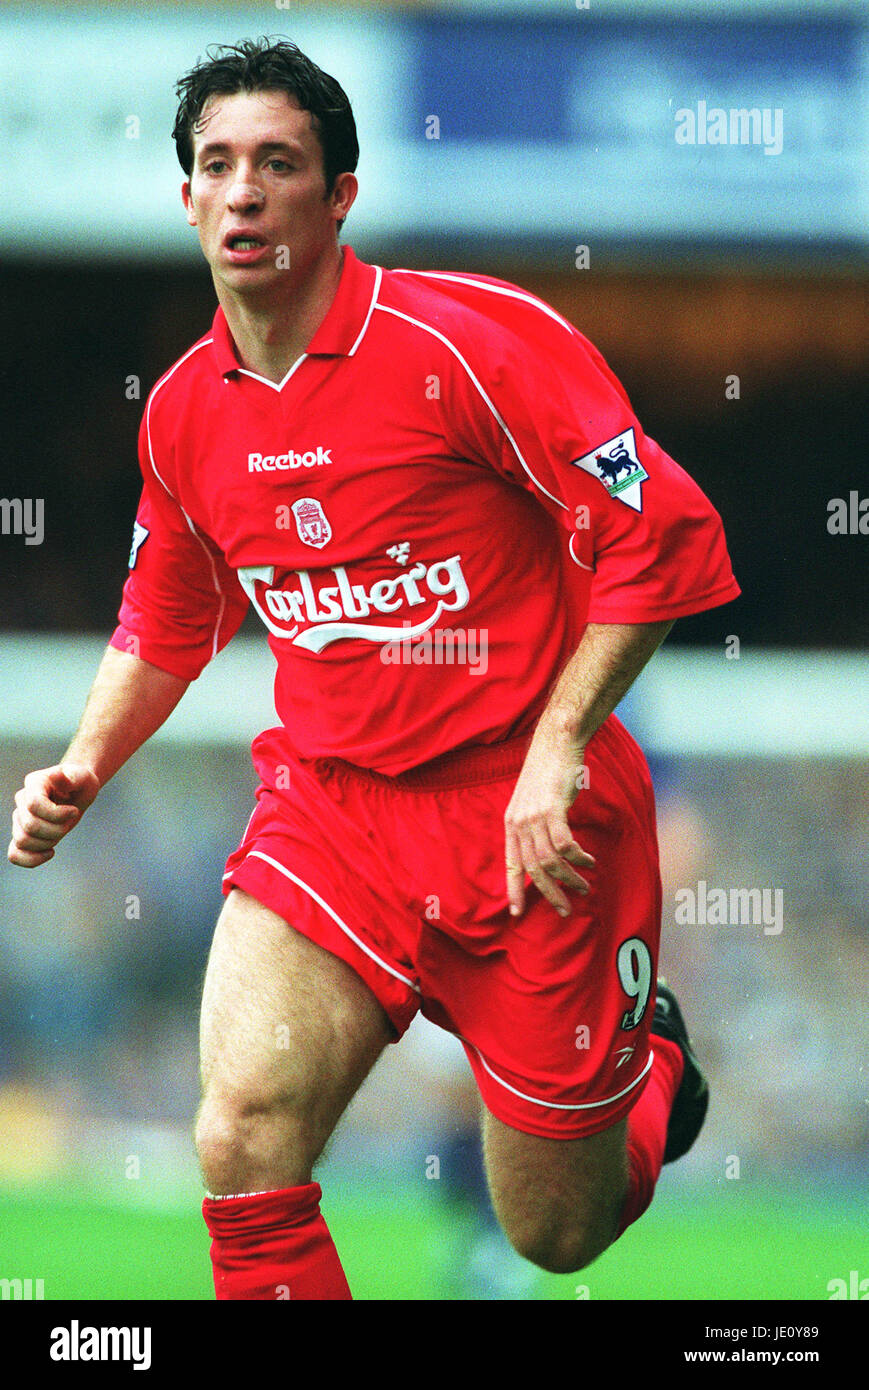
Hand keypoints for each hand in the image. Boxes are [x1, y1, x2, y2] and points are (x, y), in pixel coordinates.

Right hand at [8, 763, 99, 866]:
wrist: (76, 792)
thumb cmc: (80, 784)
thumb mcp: (84, 777)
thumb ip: (74, 776)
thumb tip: (62, 775)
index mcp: (35, 783)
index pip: (34, 804)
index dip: (56, 814)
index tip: (75, 811)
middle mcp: (22, 800)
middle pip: (29, 826)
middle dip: (56, 830)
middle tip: (69, 823)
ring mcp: (19, 818)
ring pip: (22, 841)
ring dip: (47, 843)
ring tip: (61, 833)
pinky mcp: (23, 834)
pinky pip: (14, 854)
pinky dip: (30, 859)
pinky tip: (51, 853)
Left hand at [504, 720, 594, 917]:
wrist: (556, 743)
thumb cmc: (549, 773)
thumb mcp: (532, 802)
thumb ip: (534, 826)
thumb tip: (547, 851)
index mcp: (511, 823)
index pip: (510, 863)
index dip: (513, 889)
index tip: (516, 913)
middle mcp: (519, 822)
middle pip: (532, 868)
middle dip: (549, 893)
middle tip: (565, 910)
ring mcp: (534, 816)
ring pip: (550, 860)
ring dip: (569, 877)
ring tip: (584, 886)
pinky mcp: (552, 808)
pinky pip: (565, 844)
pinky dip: (578, 857)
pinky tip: (588, 861)